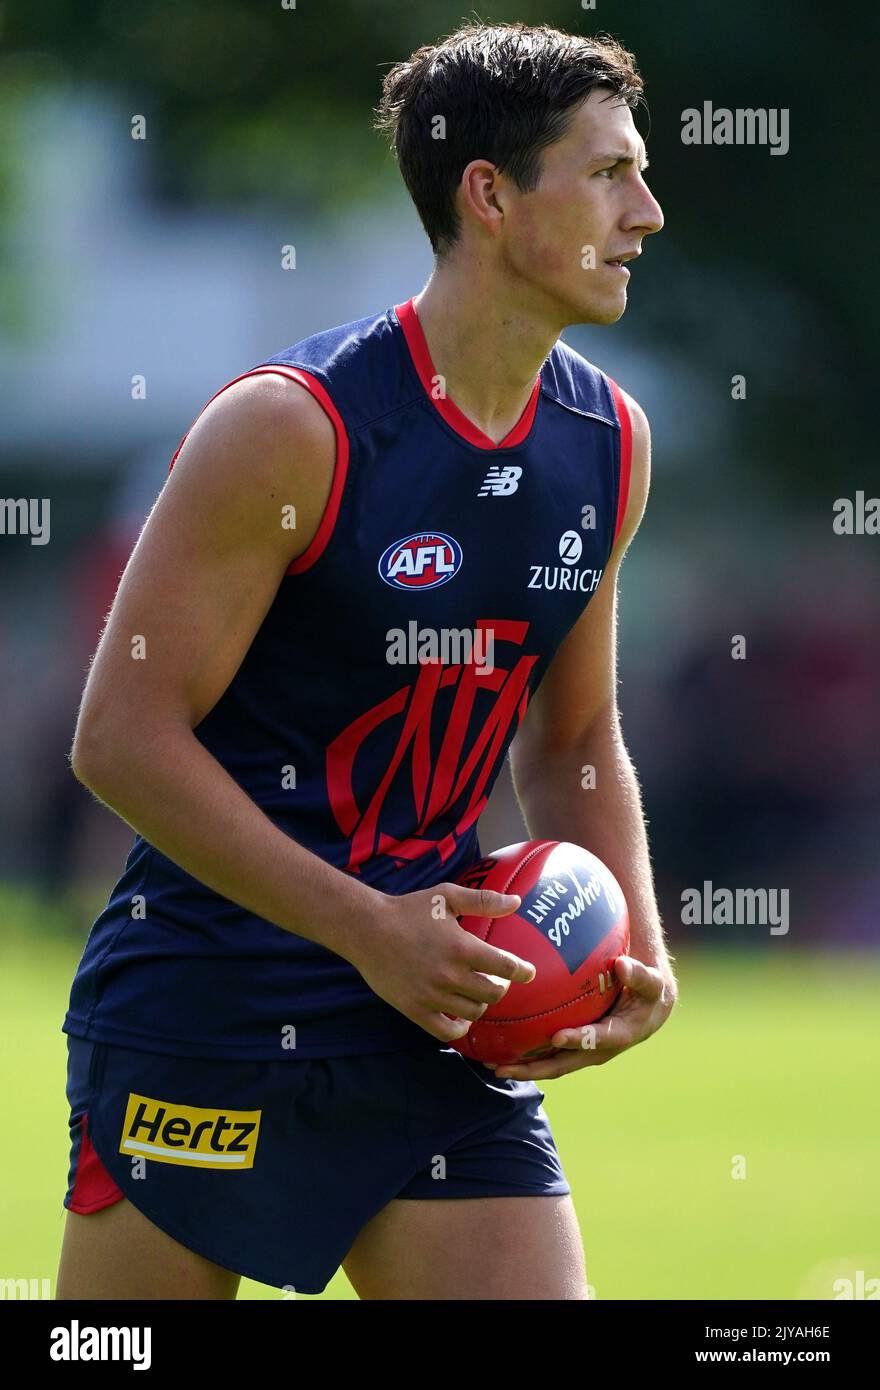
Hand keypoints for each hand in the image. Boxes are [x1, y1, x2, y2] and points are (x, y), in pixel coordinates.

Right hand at [349, 882, 535, 1044]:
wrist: (367, 929)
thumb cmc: (409, 910)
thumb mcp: (447, 896)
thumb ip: (484, 900)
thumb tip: (516, 902)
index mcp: (460, 947)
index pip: (504, 967)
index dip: (522, 972)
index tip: (528, 973)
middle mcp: (449, 975)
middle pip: (492, 994)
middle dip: (500, 987)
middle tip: (496, 980)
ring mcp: (431, 996)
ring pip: (472, 1012)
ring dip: (480, 1004)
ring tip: (476, 993)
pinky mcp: (415, 1010)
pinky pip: (446, 1032)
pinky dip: (459, 1028)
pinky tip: (460, 1016)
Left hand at [487, 955, 676, 1079]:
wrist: (647, 1011)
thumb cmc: (648, 992)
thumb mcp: (651, 983)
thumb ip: (639, 975)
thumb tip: (622, 964)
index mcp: (618, 1036)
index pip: (595, 1040)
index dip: (577, 1040)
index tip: (557, 1037)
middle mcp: (596, 1051)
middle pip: (563, 1064)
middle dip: (534, 1069)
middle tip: (504, 1068)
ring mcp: (583, 1052)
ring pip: (550, 1064)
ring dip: (523, 1068)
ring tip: (491, 1066)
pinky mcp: (573, 1049)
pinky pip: (547, 1055)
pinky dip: (525, 1055)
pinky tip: (499, 1048)